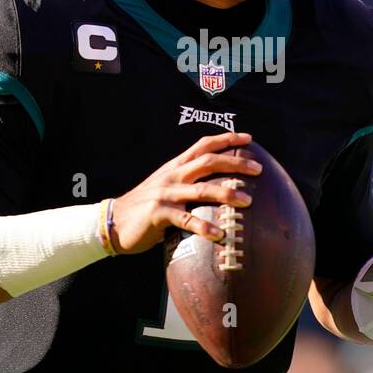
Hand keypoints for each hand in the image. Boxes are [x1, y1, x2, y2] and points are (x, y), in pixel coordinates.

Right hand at [110, 132, 261, 253]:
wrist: (113, 221)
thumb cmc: (146, 207)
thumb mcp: (166, 188)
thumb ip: (187, 183)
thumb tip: (217, 186)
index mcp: (176, 167)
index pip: (203, 145)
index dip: (226, 139)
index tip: (249, 139)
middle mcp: (172, 176)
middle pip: (208, 162)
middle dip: (235, 163)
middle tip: (258, 169)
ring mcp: (165, 193)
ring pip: (201, 189)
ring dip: (226, 193)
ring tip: (248, 201)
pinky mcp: (158, 213)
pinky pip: (185, 219)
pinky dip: (203, 226)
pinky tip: (219, 234)